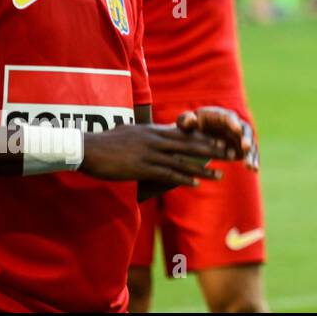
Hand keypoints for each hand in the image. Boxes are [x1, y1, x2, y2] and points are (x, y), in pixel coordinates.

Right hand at [81, 124, 229, 186]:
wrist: (85, 148)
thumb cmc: (105, 142)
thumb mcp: (130, 131)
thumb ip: (147, 133)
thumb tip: (155, 131)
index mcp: (154, 131)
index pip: (186, 134)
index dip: (205, 138)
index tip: (222, 140)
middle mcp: (156, 140)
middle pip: (191, 145)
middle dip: (213, 151)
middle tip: (231, 155)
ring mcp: (149, 153)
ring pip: (183, 161)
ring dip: (203, 170)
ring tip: (220, 175)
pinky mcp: (141, 167)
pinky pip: (166, 174)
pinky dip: (182, 179)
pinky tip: (195, 184)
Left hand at [176, 106, 257, 169]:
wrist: (198, 136)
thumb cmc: (190, 127)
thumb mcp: (185, 123)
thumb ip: (186, 121)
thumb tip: (190, 121)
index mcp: (221, 116)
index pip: (229, 117)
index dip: (233, 123)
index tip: (236, 130)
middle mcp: (235, 124)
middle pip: (244, 130)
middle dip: (246, 139)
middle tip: (246, 148)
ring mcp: (241, 136)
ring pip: (250, 143)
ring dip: (251, 154)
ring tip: (250, 166)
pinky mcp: (243, 148)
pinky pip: (250, 153)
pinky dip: (253, 160)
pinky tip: (254, 169)